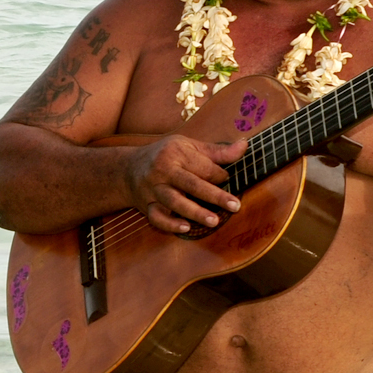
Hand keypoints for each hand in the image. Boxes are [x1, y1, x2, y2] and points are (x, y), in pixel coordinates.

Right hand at [126, 134, 245, 234]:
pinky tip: (185, 228)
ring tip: (214, 221)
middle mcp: (163, 171)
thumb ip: (217, 150)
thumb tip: (244, 145)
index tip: (227, 179)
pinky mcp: (146, 205)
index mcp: (176, 153)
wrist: (128, 169)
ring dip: (194, 212)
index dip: (220, 175)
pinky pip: (157, 217)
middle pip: (191, 184)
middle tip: (235, 206)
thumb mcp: (188, 146)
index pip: (203, 168)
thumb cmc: (164, 156)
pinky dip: (169, 224)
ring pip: (174, 202)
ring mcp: (153, 189)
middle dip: (214, 196)